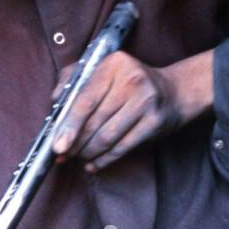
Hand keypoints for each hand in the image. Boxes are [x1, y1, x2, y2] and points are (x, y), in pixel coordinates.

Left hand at [50, 48, 213, 171]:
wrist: (173, 91)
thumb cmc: (129, 82)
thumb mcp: (103, 70)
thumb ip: (74, 80)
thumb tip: (55, 103)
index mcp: (114, 64)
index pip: (85, 100)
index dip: (68, 126)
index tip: (57, 144)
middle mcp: (131, 81)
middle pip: (94, 121)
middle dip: (76, 142)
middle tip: (64, 153)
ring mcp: (145, 102)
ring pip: (107, 137)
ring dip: (89, 152)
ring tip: (79, 156)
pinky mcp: (154, 122)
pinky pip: (122, 147)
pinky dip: (105, 159)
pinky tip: (94, 164)